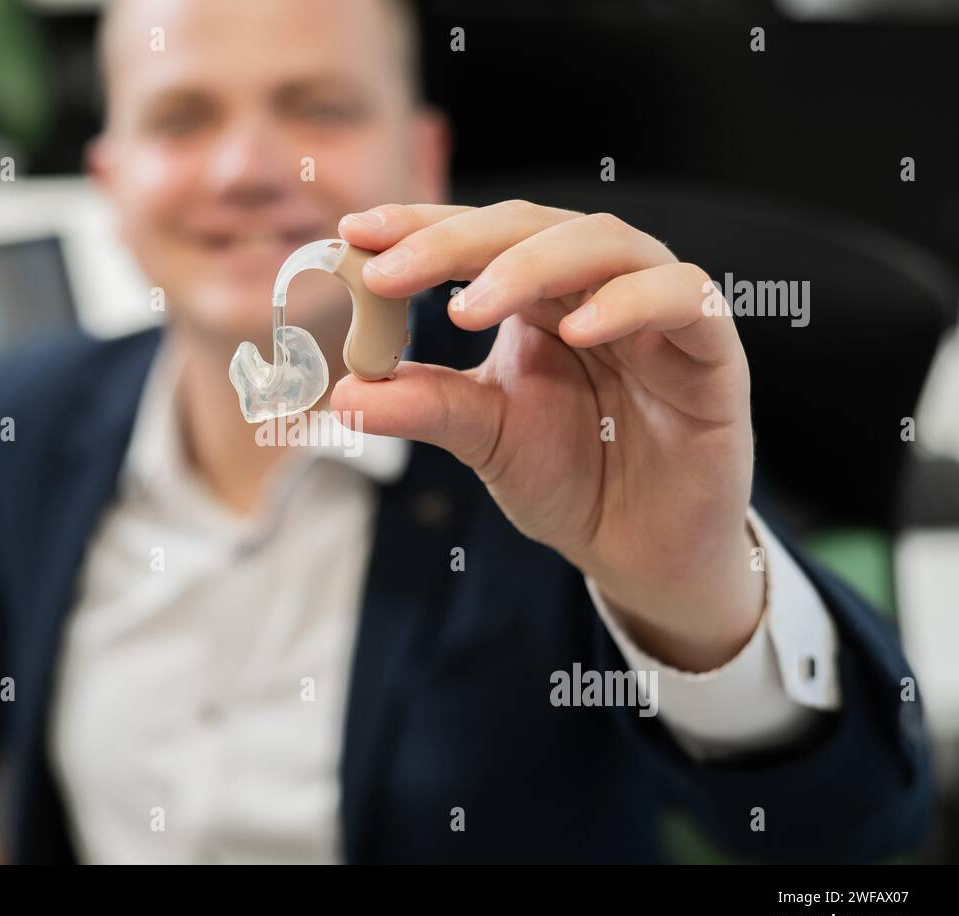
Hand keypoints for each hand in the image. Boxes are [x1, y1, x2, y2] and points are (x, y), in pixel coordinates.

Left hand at [333, 201, 763, 671]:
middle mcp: (596, 286)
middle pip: (532, 227)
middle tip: (389, 271)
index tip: (352, 234)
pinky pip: (683, 299)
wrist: (642, 550)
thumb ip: (424, 405)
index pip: (478, 239)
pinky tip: (577, 330)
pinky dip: (630, 303)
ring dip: (531, 265)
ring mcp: (657, 311)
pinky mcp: (712, 351)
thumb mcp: (485, 437)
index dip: (418, 228)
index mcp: (539, 297)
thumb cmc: (571, 477)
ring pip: (606, 244)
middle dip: (454, 241)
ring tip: (466, 308)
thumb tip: (341, 392)